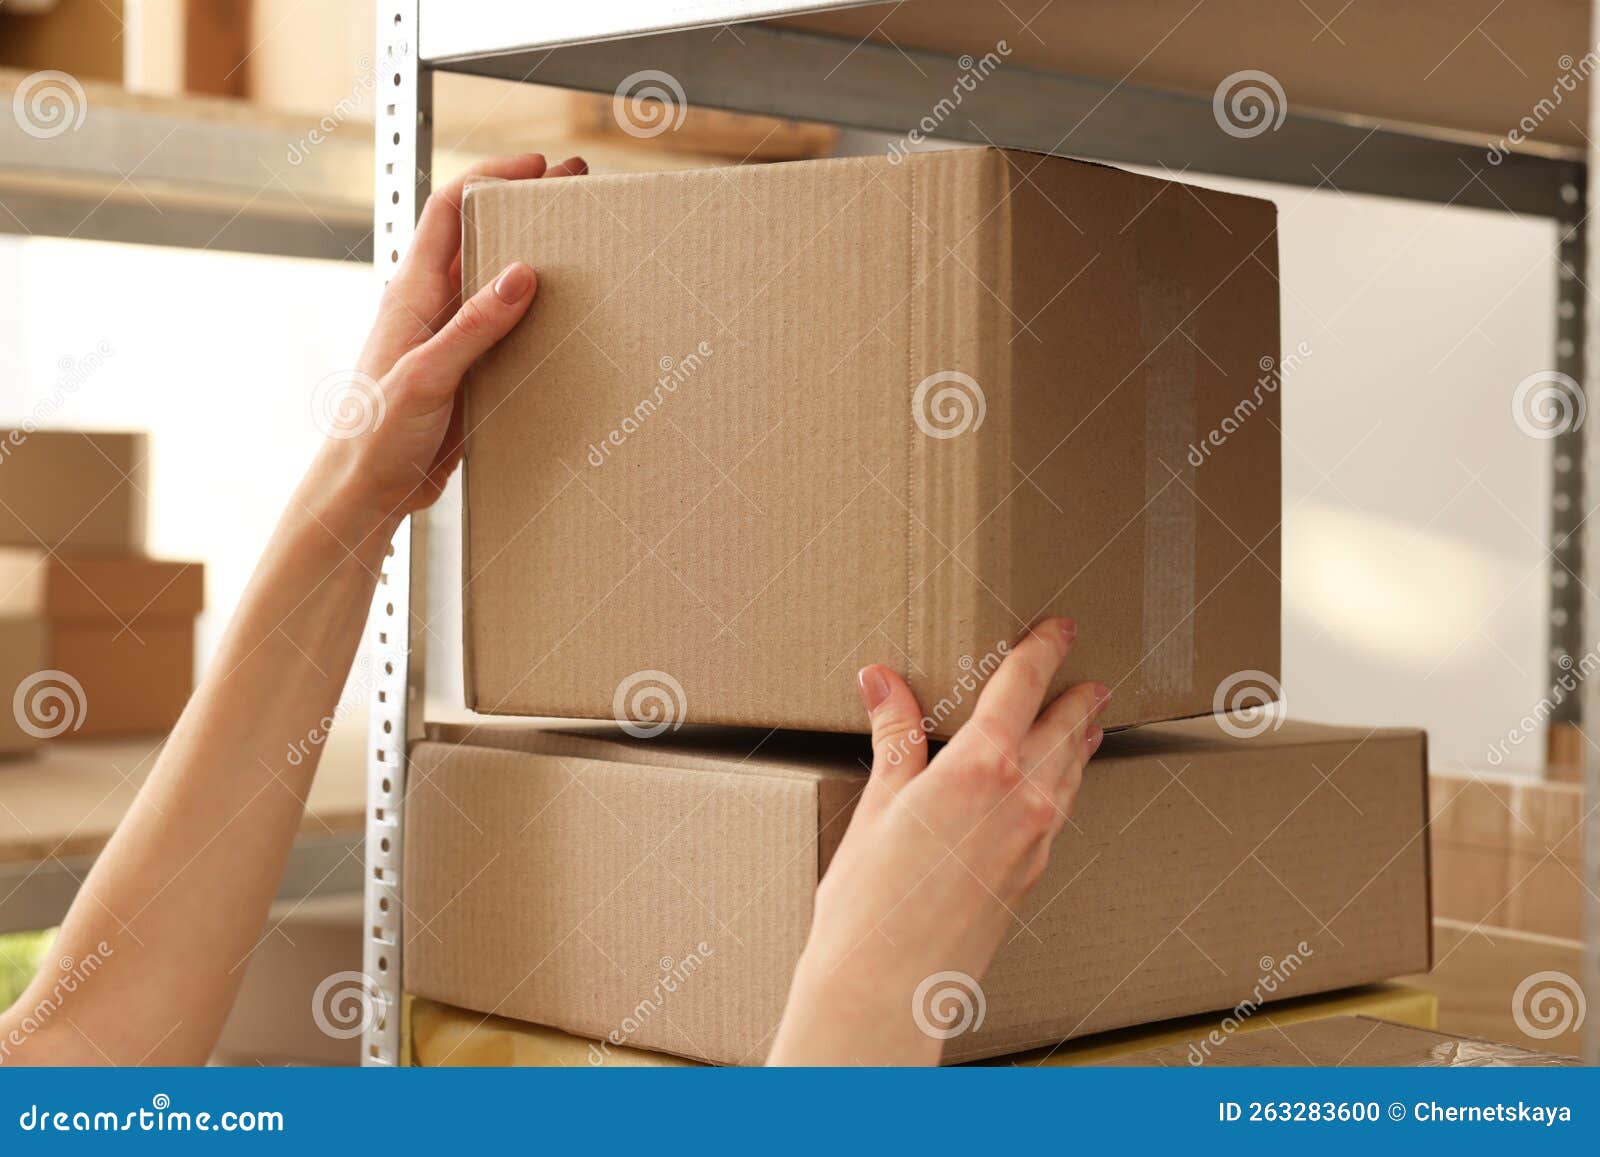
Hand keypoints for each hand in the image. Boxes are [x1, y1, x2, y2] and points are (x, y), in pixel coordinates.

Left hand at [304, 153, 586, 535]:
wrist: (366, 492)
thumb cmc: (373, 435)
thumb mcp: (426, 376)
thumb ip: (472, 326)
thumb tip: (520, 273)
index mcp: (410, 294)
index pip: (449, 209)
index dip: (493, 178)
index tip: (538, 169)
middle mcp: (430, 307)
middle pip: (481, 239)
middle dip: (526, 210)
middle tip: (576, 192)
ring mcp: (449, 339)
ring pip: (497, 285)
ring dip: (536, 262)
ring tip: (585, 249)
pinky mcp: (466, 372)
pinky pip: (506, 333)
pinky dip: (537, 318)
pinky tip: (569, 322)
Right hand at [768, 617, 1108, 1064]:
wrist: (888, 988)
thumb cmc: (868, 903)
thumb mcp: (876, 806)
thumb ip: (893, 739)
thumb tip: (882, 680)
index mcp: (980, 767)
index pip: (1022, 688)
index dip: (1043, 651)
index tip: (1058, 628)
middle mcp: (1021, 799)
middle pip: (1062, 729)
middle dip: (1076, 696)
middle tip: (1089, 674)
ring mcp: (1033, 841)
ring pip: (1068, 774)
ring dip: (1078, 741)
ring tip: (1086, 721)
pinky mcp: (1030, 876)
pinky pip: (1058, 813)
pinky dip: (1063, 784)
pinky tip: (1054, 787)